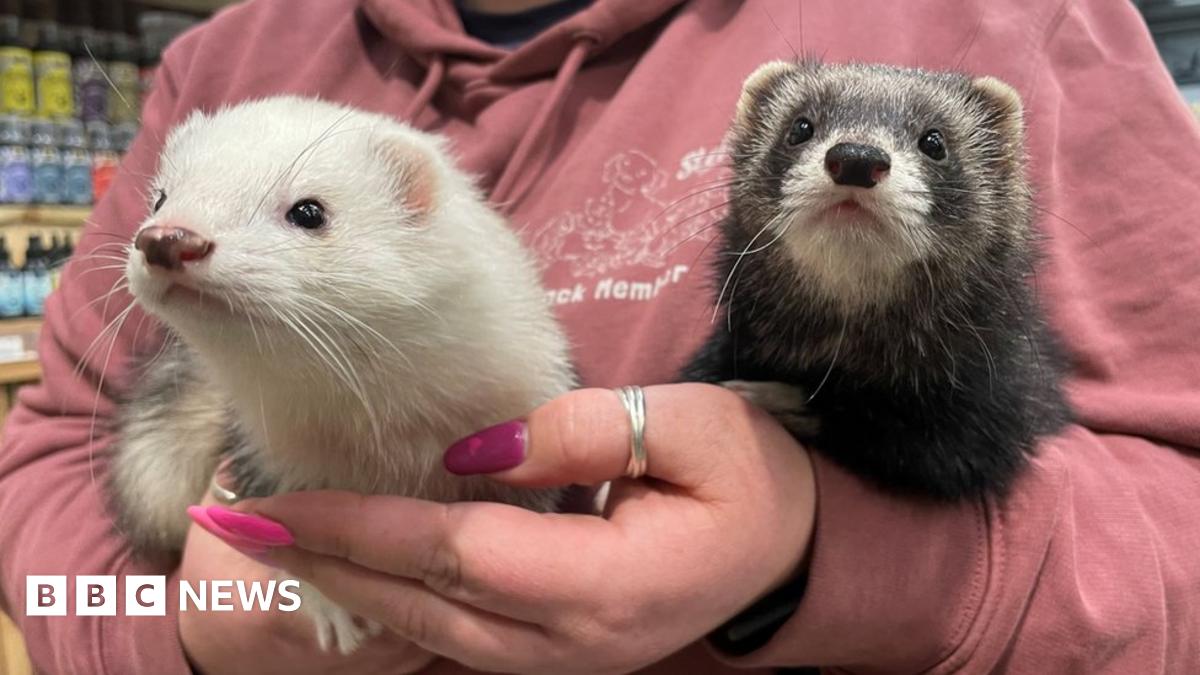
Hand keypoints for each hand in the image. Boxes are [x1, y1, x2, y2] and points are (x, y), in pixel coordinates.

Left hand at [208, 384, 815, 673]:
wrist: (787, 549)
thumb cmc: (748, 477)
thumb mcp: (690, 427)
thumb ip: (581, 433)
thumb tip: (472, 449)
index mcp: (605, 585)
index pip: (455, 553)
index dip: (362, 527)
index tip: (277, 500)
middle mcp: (571, 642)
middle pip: (422, 605)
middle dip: (323, 563)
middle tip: (234, 523)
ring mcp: (562, 659)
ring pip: (428, 635)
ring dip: (345, 588)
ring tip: (272, 544)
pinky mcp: (555, 652)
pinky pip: (452, 640)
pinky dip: (390, 608)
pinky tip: (347, 577)